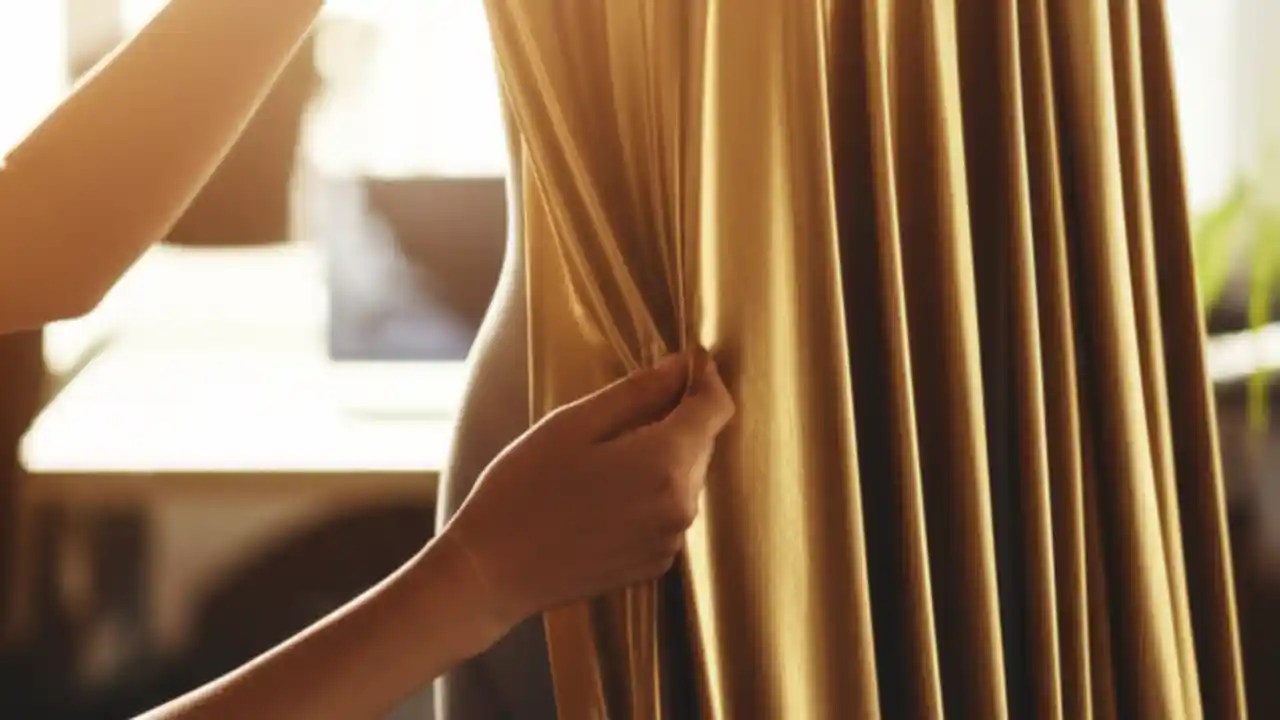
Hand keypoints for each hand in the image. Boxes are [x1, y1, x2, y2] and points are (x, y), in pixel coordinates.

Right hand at [440, 350, 734, 635]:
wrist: (493, 573)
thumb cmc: (522, 490)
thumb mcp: (573, 425)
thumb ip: (636, 393)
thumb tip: (681, 367)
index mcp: (664, 464)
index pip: (716, 408)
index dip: (704, 377)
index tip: (685, 361)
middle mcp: (681, 506)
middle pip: (702, 443)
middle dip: (677, 418)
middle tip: (625, 409)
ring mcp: (670, 541)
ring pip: (686, 479)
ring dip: (663, 459)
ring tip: (604, 459)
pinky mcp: (655, 565)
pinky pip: (668, 513)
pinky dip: (651, 495)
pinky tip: (604, 497)